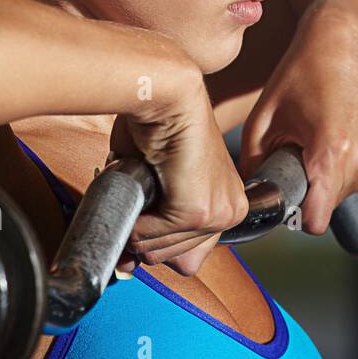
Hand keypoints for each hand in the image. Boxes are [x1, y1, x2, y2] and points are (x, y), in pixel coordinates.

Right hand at [108, 70, 248, 276]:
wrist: (166, 93)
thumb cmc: (159, 124)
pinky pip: (148, 236)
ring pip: (158, 250)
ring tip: (143, 182)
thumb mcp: (158, 184)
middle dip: (145, 233)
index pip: (188, 255)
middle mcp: (231, 211)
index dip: (157, 241)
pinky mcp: (196, 210)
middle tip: (139, 195)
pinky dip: (132, 217)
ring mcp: (216, 213)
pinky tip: (141, 185)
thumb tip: (126, 264)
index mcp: (226, 204)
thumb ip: (150, 227)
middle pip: (174, 259)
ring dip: (137, 223)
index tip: (141, 221)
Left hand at [238, 3, 357, 235]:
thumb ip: (253, 165)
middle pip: (320, 209)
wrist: (348, 45)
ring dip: (317, 179)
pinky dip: (331, 171)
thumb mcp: (264, 118)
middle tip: (292, 152)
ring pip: (333, 198)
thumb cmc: (306, 71)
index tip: (279, 193)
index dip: (290, 214)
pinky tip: (325, 139)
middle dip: (302, 190)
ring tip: (310, 141)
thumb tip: (248, 197)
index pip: (314, 221)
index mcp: (333, 152)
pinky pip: (347, 184)